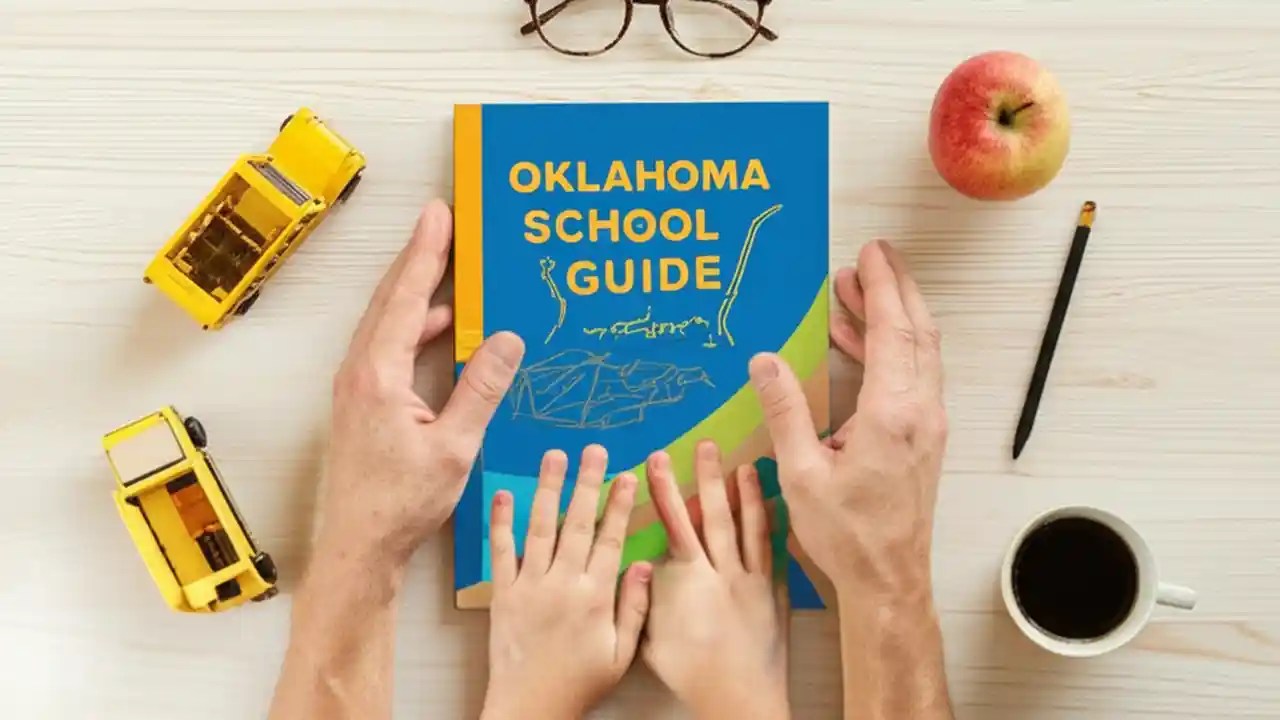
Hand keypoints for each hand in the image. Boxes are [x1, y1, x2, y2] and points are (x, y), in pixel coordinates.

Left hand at [269, 200, 525, 719]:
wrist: (359, 546)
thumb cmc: (401, 504)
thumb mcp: (454, 446)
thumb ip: (481, 389)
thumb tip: (507, 340)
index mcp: (378, 374)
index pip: (407, 298)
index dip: (426, 253)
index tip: (440, 215)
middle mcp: (359, 371)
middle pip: (390, 300)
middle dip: (419, 259)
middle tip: (444, 224)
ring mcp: (356, 386)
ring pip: (388, 322)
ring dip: (418, 293)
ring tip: (452, 270)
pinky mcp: (361, 402)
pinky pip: (388, 346)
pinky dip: (415, 327)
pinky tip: (443, 332)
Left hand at [483, 445, 651, 719]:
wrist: (529, 709)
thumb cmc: (579, 684)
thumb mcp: (621, 654)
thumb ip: (634, 608)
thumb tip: (643, 564)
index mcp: (594, 597)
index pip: (611, 539)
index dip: (620, 504)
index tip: (628, 474)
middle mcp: (562, 584)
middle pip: (578, 523)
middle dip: (587, 482)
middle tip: (595, 449)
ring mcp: (529, 586)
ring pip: (541, 528)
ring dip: (548, 488)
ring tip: (554, 456)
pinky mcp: (503, 594)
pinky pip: (501, 552)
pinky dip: (501, 522)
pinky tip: (504, 494)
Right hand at [641, 442, 789, 719]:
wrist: (741, 700)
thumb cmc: (692, 675)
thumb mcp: (652, 640)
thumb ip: (646, 601)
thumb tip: (643, 567)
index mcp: (690, 581)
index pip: (676, 525)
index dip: (665, 491)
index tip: (656, 460)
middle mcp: (724, 573)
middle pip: (715, 516)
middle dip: (707, 479)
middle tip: (705, 445)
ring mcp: (753, 581)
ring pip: (749, 527)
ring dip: (746, 494)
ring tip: (745, 463)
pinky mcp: (775, 592)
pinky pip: (775, 551)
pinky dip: (775, 525)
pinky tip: (778, 504)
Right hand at [750, 240, 946, 600]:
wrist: (888, 579)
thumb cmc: (846, 534)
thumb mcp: (801, 472)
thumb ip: (785, 410)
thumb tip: (764, 360)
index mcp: (892, 413)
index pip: (893, 331)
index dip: (880, 286)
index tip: (868, 254)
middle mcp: (921, 412)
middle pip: (917, 331)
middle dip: (893, 289)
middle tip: (868, 258)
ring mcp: (928, 424)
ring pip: (919, 352)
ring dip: (891, 317)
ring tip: (851, 293)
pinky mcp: (923, 438)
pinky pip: (914, 376)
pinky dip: (891, 349)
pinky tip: (859, 346)